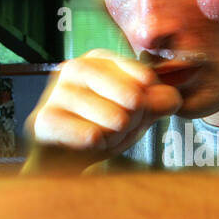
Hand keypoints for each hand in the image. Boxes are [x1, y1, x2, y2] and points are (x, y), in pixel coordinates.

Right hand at [25, 49, 180, 172]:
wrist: (60, 159)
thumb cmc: (98, 128)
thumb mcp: (134, 114)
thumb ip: (157, 103)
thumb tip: (173, 98)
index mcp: (98, 59)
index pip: (145, 78)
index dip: (148, 104)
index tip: (135, 112)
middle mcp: (75, 67)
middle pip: (133, 98)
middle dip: (133, 123)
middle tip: (115, 130)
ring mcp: (57, 92)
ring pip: (115, 119)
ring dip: (115, 137)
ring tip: (100, 137)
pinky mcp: (45, 119)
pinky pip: (92, 136)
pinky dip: (97, 147)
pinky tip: (86, 145)